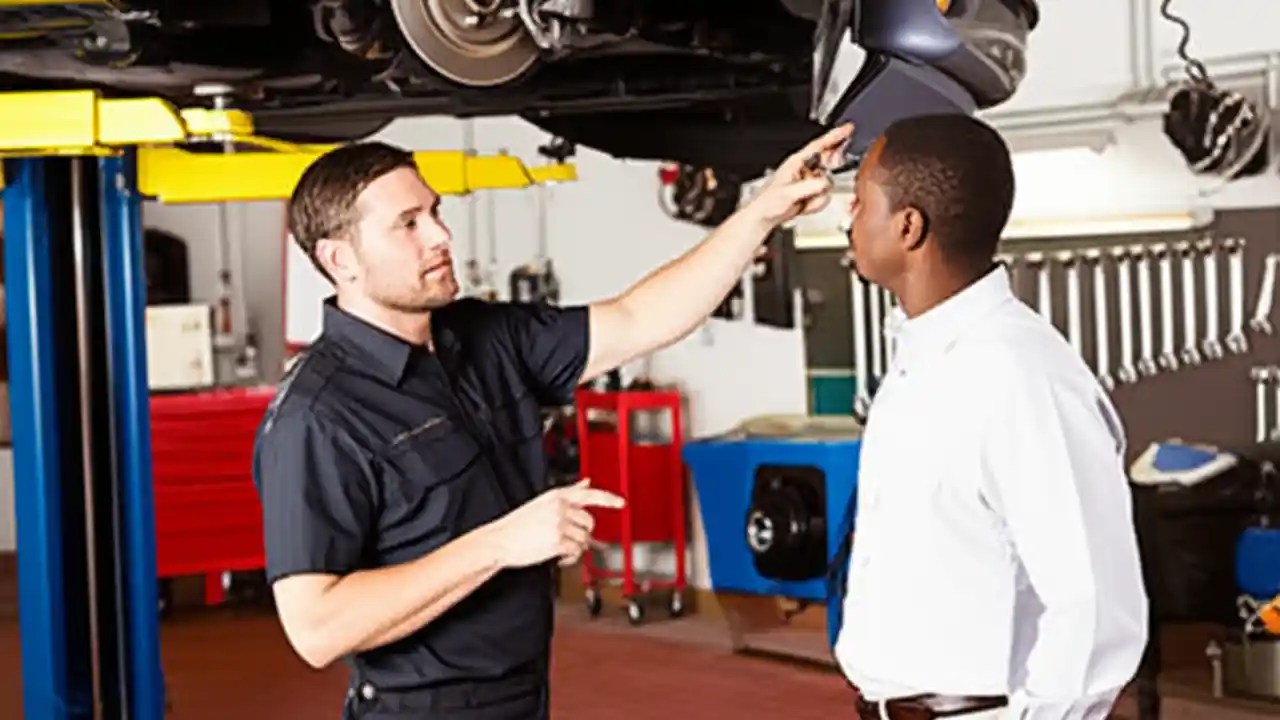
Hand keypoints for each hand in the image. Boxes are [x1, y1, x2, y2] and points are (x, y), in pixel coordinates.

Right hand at [491, 478, 624, 568]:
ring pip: (584, 539)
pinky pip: (576, 552)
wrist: (499, 541)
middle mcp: (560, 508)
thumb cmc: (517, 524)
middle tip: (571, 539)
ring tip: (561, 548)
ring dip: (576, 547)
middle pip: (590, 522)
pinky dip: (570, 558)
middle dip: (584, 533)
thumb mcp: (543, 502)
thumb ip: (569, 492)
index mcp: (557, 496)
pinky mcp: (557, 542)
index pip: (589, 494)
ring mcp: (559, 524)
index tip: (621, 503)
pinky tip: (559, 557)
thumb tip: (586, 482)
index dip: (608, 499)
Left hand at [742, 123, 853, 227]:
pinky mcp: (810, 194)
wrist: (763, 217)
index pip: (819, 145)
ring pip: (827, 184)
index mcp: (796, 162)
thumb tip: (826, 182)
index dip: (835, 136)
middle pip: (827, 163)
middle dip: (826, 174)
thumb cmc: (767, 202)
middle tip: (817, 185)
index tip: (848, 129)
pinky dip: (815, 204)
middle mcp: (803, 169)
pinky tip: (803, 205)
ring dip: (817, 196)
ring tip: (802, 200)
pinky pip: (823, 197)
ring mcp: (808, 182)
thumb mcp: (789, 192)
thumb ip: (810, 186)